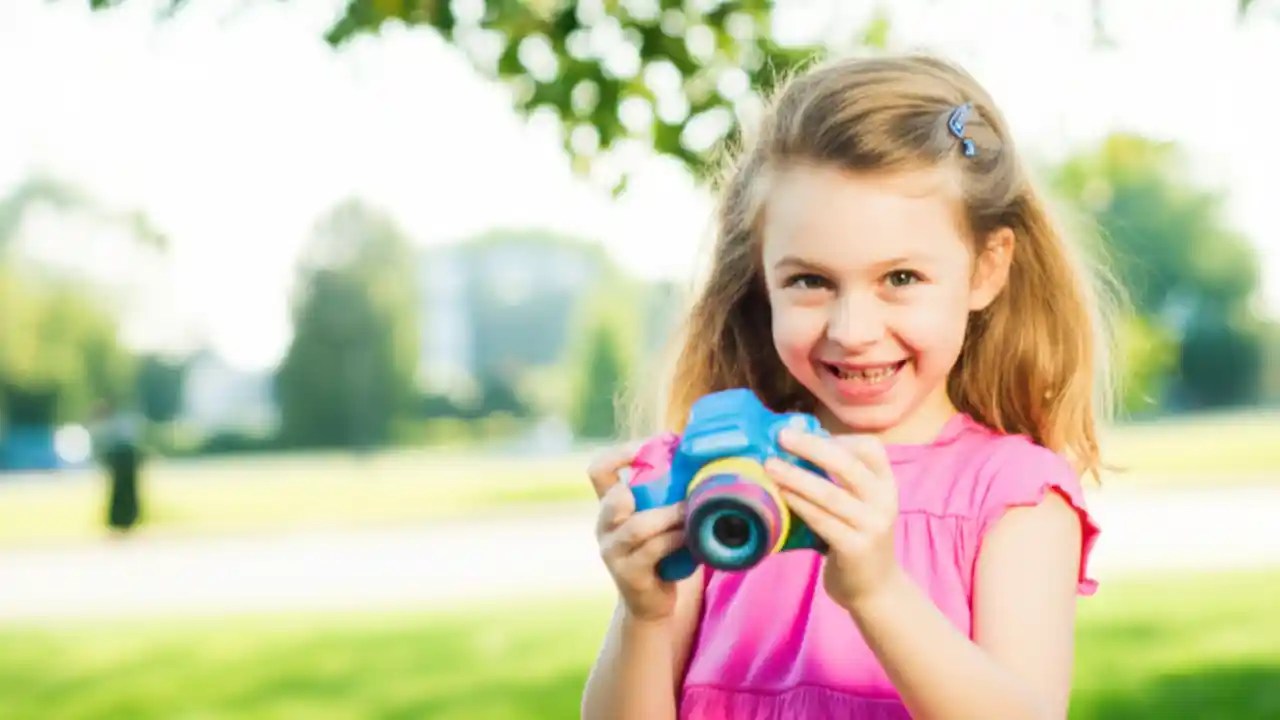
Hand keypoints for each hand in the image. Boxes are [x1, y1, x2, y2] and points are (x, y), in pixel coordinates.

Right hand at [587, 441, 687, 622]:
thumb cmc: (662, 551)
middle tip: (677, 486)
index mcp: (609, 506)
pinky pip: (653, 550)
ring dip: (670, 516)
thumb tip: (699, 452)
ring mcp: (613, 552)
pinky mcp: (629, 575)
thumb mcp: (657, 518)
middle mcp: (604, 527)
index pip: (598, 471)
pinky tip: (692, 538)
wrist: (652, 604)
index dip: (619, 454)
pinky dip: (676, 540)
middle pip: (614, 498)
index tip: (649, 448)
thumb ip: (666, 492)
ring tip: (692, 512)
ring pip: (639, 526)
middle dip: (647, 489)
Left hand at [765, 428, 903, 611]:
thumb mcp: (858, 504)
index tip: (805, 432)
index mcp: (886, 484)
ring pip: (830, 494)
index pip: (870, 448)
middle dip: (812, 447)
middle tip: (782, 437)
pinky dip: (799, 504)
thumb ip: (836, 477)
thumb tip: (796, 438)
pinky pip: (822, 520)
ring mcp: (872, 525)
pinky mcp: (855, 548)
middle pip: (847, 465)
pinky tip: (781, 494)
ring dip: (796, 477)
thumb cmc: (857, 537)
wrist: (876, 589)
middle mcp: (884, 501)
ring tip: (770, 465)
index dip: (838, 437)